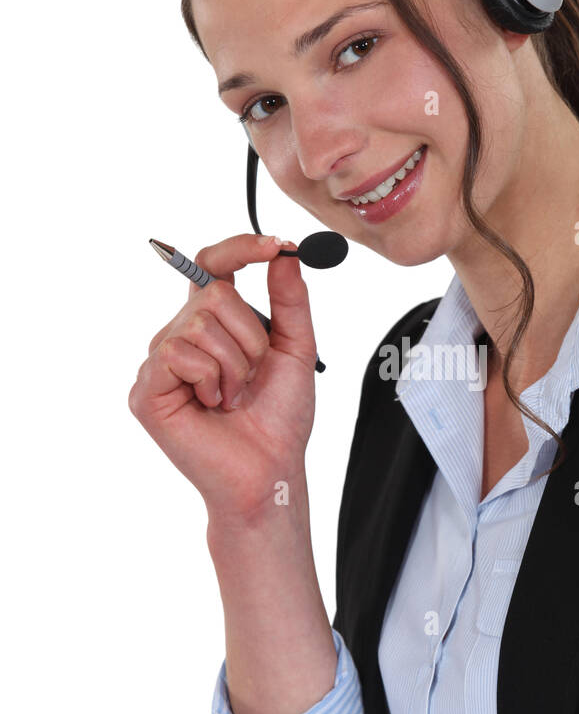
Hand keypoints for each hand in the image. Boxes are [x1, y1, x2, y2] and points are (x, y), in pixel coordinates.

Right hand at [129, 234, 317, 520]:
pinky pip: (178, 354)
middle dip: (249, 336)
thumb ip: (291, 301)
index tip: (276, 245)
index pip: (212, 266)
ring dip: (234, 365)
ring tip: (234, 397)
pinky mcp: (147, 389)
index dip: (240, 248)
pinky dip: (210, 379)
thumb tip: (285, 256)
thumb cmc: (280, 417)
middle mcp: (181, 336)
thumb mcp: (296, 349)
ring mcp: (160, 362)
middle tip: (254, 375)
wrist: (270, 468)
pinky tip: (212, 406)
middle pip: (212, 293)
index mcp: (214, 323)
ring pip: (198, 325)